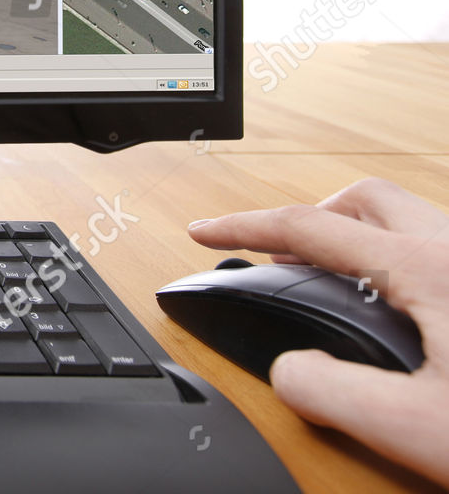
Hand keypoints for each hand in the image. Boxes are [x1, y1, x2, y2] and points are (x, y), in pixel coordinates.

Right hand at [188, 177, 447, 485]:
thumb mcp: (415, 430)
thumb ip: (330, 394)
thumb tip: (289, 373)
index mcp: (431, 272)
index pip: (310, 228)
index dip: (244, 227)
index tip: (205, 231)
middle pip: (364, 199)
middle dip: (308, 216)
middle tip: (276, 256)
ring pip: (410, 220)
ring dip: (359, 239)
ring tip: (336, 289)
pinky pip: (441, 252)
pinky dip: (401, 265)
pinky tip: (408, 322)